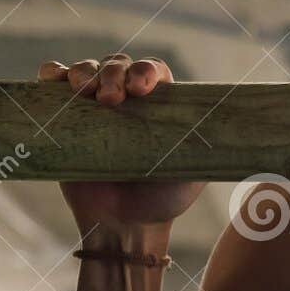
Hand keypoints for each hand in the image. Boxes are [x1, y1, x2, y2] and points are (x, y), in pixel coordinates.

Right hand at [38, 54, 207, 242]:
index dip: (146, 72)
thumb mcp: (193, 173)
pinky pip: (54, 85)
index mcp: (160, 106)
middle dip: (114, 73)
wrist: (123, 226)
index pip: (154, 72)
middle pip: (118, 65)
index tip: (142, 90)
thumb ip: (205, 149)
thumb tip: (237, 135)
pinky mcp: (65, 118)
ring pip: (87, 69)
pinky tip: (54, 80)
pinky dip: (52, 75)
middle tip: (112, 99)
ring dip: (84, 71)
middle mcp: (128, 101)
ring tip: (84, 92)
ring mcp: (94, 107)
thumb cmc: (163, 200)